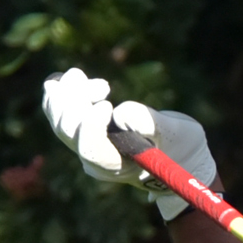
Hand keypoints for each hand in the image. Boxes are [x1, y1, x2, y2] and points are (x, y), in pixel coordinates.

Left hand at [42, 68, 218, 220]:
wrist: (178, 156)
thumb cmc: (182, 147)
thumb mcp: (179, 134)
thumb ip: (152, 124)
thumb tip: (120, 112)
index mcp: (119, 166)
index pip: (91, 150)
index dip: (90, 125)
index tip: (107, 102)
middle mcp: (96, 160)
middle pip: (69, 132)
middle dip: (73, 101)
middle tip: (95, 82)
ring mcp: (87, 147)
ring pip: (60, 122)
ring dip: (65, 94)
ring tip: (79, 76)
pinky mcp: (84, 134)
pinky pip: (60, 115)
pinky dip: (60, 94)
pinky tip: (72, 78)